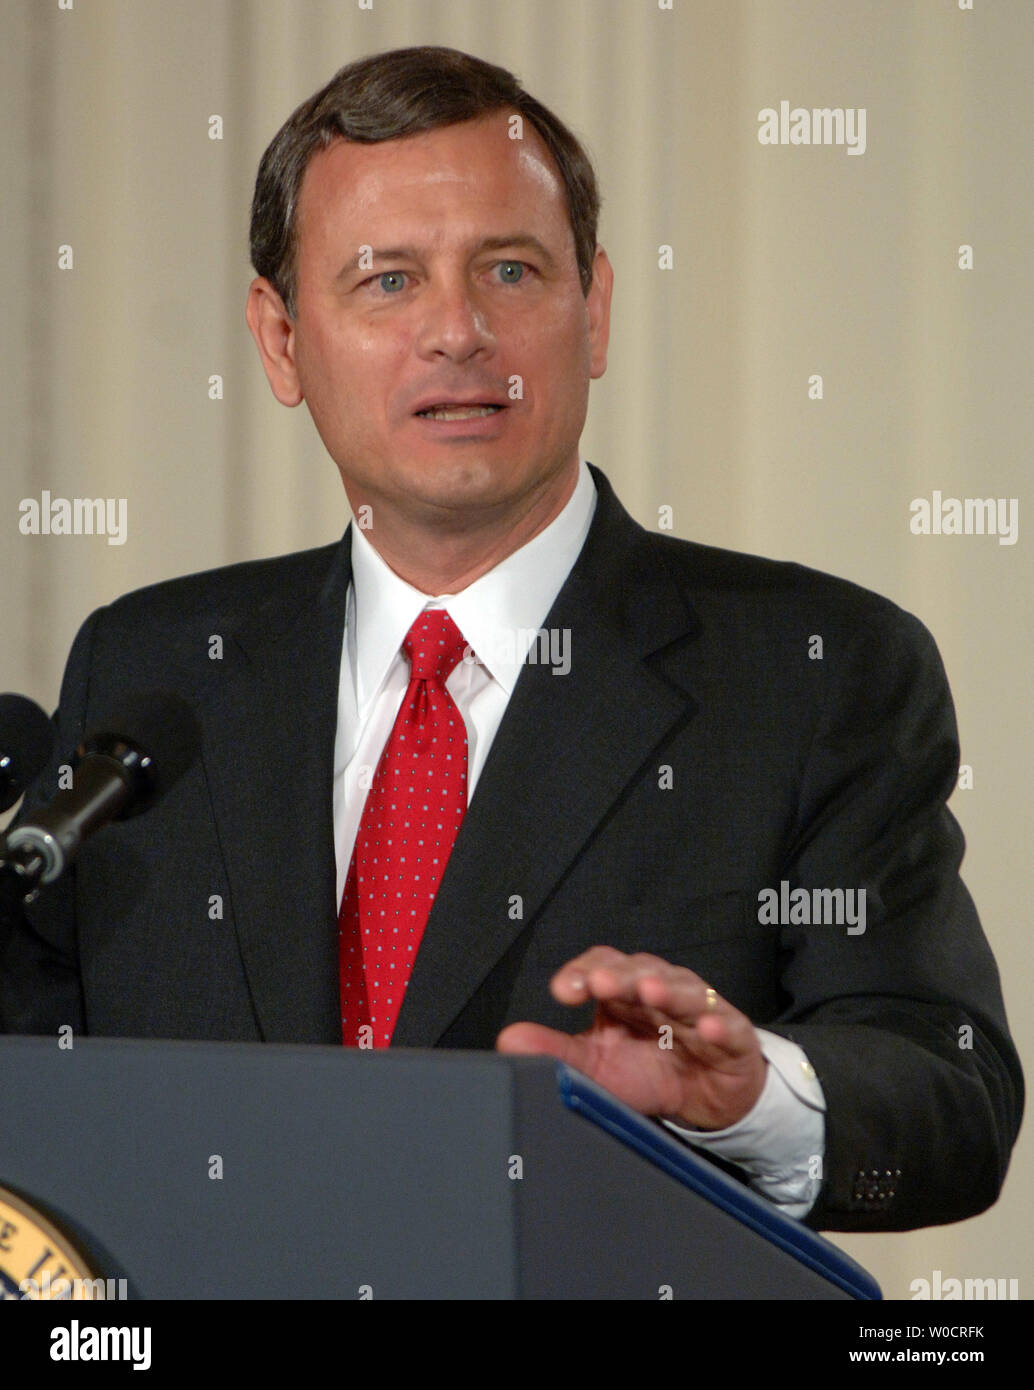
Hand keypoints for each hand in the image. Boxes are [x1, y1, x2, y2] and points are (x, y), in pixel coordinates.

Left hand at [496, 946, 766, 1129]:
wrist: (709, 1099)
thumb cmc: (651, 1072)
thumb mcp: (598, 1065)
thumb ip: (556, 1051)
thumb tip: (508, 1040)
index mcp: (625, 993)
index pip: (603, 965)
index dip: (584, 972)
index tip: (562, 991)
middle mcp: (661, 991)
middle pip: (641, 970)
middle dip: (621, 974)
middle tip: (601, 984)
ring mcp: (699, 1011)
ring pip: (685, 991)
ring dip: (668, 989)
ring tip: (650, 991)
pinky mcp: (733, 1038)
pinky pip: (728, 1027)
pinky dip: (720, 1025)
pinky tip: (709, 1028)